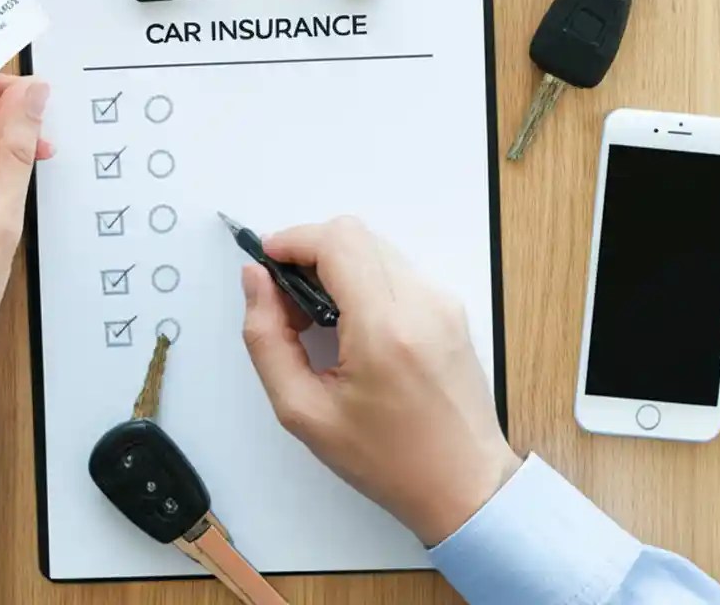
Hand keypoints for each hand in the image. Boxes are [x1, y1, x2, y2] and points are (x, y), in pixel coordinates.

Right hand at [241, 217, 521, 545]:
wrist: (464, 484)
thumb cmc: (385, 460)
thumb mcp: (304, 411)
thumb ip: (267, 339)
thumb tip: (255, 281)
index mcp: (384, 329)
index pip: (336, 242)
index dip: (292, 241)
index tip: (266, 265)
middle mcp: (421, 303)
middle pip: (355, 236)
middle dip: (310, 254)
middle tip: (287, 304)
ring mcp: (443, 302)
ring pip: (376, 248)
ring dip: (337, 267)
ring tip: (318, 322)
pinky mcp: (452, 309)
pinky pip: (397, 270)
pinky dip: (364, 282)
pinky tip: (351, 328)